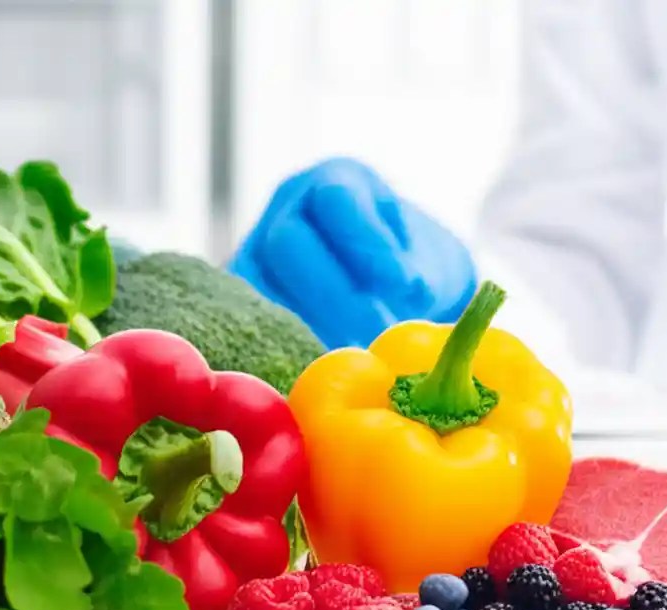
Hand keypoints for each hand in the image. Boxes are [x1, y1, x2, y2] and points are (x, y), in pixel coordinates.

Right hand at [229, 158, 476, 349]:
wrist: (383, 292)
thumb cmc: (407, 269)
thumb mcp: (425, 262)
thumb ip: (417, 274)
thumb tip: (411, 289)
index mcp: (335, 182)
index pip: (337, 200)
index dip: (367, 242)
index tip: (405, 284)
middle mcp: (286, 210)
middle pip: (288, 243)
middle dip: (336, 296)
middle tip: (377, 337)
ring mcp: (256, 253)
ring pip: (261, 286)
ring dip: (309, 329)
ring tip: (355, 362)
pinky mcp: (242, 299)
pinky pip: (248, 321)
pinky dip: (283, 346)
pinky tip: (319, 370)